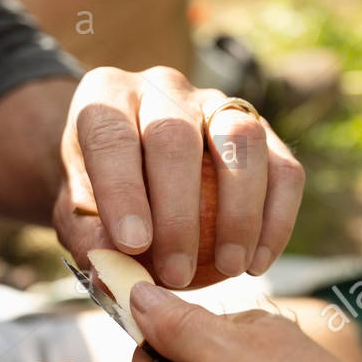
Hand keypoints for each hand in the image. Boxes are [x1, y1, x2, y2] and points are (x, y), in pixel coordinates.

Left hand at [54, 66, 304, 286]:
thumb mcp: (78, 215)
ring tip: (229, 268)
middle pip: (175, 137)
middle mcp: (162, 88)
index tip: (134, 245)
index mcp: (105, 99)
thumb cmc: (100, 197)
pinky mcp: (260, 128)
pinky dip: (276, 219)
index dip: (122, 191)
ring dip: (239, 212)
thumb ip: (90, 239)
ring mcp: (216, 102)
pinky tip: (257, 263)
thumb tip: (115, 271)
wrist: (134, 170)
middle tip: (177, 273)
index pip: (111, 137)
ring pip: (241, 140)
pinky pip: (283, 168)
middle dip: (179, 212)